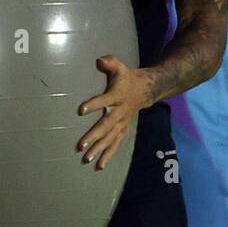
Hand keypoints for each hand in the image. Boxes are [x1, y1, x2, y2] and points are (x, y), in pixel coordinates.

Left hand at [76, 55, 149, 169]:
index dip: (94, 104)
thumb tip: (100, 60)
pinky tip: (99, 166)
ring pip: (110, 139)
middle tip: (81, 146)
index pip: (104, 100)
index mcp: (117, 96)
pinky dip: (108, 155)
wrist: (146, 90)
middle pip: (106, 126)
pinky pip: (115, 144)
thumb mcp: (120, 67)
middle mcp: (119, 112)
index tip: (81, 110)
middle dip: (94, 136)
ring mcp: (122, 123)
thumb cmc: (126, 78)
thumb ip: (110, 63)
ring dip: (99, 150)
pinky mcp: (123, 130)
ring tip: (87, 159)